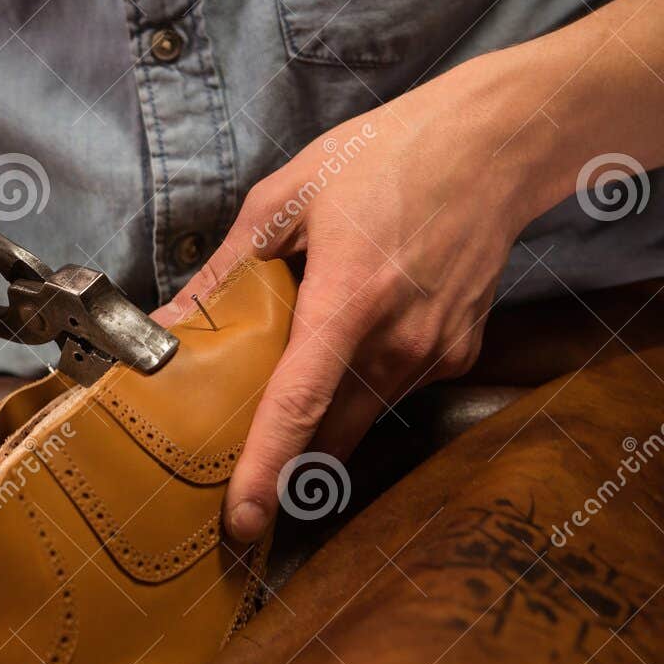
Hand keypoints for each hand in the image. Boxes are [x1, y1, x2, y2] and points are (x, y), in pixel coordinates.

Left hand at [156, 54, 547, 542]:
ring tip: (274, 406)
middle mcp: (398, 341)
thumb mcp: (286, 197)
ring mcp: (434, 353)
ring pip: (359, 418)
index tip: (241, 520)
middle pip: (329, 436)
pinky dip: (356, 389)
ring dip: (318, 427)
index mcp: (347, 300)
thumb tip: (168, 322)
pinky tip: (339, 351)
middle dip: (283, 468)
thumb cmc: (386, 156)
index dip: (265, 471)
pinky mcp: (455, 354)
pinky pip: (390, 392)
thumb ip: (225, 271)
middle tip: (233, 480)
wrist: (495, 142)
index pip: (298, 408)